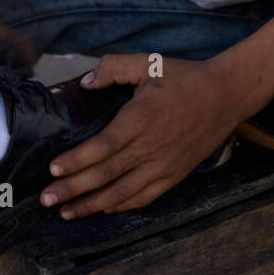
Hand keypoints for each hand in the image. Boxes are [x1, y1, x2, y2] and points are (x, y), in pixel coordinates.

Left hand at [39, 53, 237, 218]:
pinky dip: (122, 205)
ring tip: (66, 212)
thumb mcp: (149, 62)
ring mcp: (164, 165)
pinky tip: (103, 208)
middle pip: (106, 175)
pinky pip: (144, 196)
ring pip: (122, 193)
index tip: (53, 170)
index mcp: (141, 119)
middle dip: (73, 190)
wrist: (227, 95)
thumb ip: (114, 68)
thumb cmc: (185, 77)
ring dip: (92, 205)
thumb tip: (85, 82)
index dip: (76, 161)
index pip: (102, 147)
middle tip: (46, 200)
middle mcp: (150, 147)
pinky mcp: (175, 175)